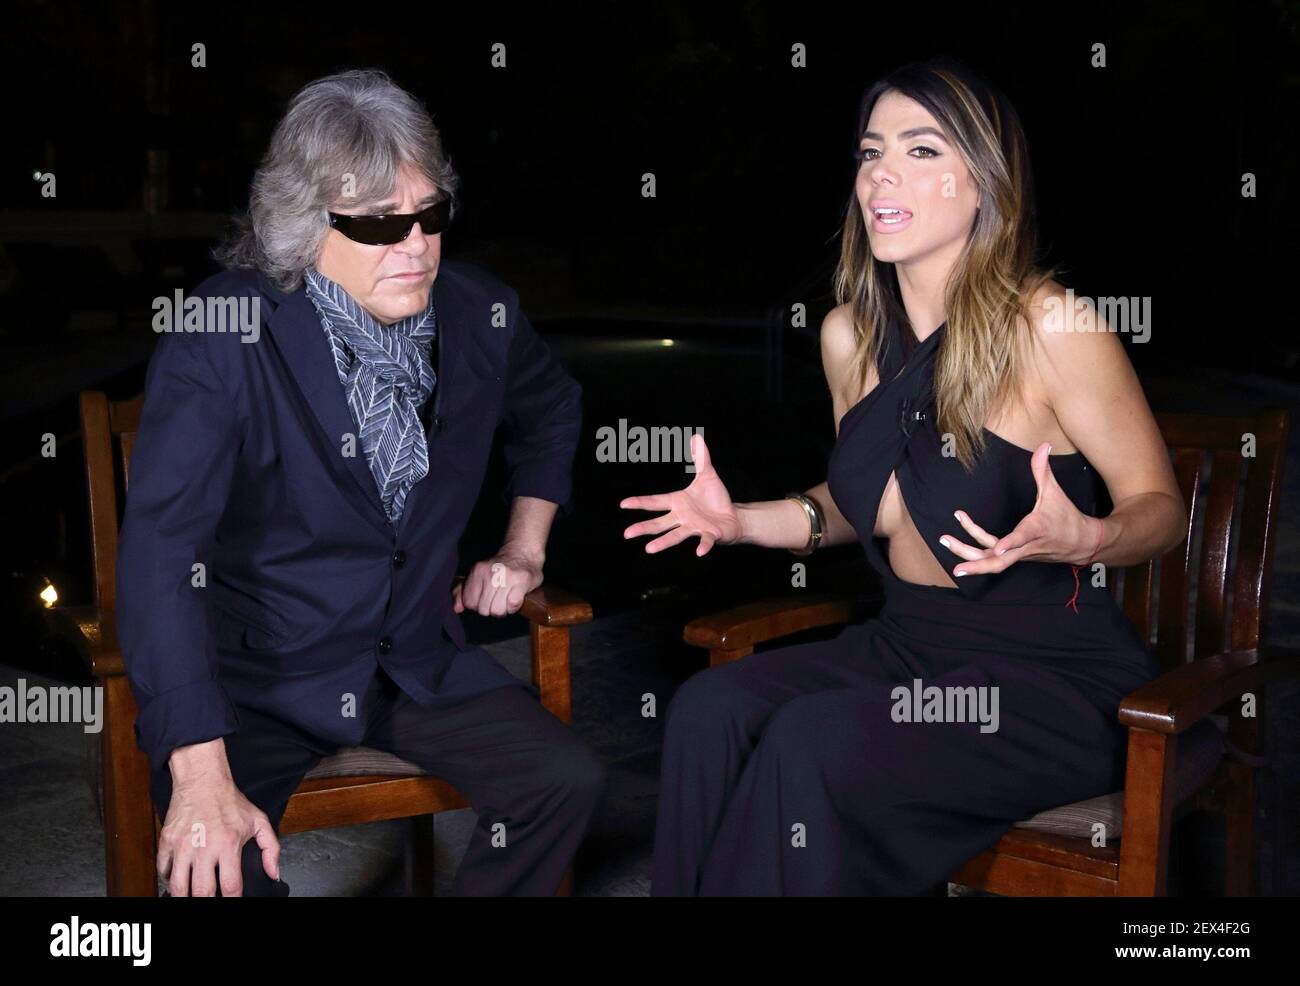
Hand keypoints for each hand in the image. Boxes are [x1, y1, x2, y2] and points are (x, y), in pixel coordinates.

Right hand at [158, 767, 279, 896]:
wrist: (203, 781)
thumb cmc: (230, 801)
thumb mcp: (259, 820)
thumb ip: (271, 848)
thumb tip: (273, 873)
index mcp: (228, 843)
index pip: (230, 886)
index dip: (233, 900)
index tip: (233, 900)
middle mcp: (204, 847)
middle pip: (202, 892)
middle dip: (207, 902)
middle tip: (212, 899)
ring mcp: (182, 846)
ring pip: (178, 887)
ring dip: (185, 896)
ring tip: (192, 895)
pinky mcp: (167, 842)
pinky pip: (162, 871)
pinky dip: (169, 880)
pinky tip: (179, 879)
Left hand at [453, 548, 543, 615]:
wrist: (523, 552)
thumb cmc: (499, 568)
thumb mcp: (477, 575)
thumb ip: (462, 591)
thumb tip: (457, 609)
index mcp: (477, 570)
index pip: (469, 602)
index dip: (477, 605)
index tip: (485, 597)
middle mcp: (490, 573)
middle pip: (483, 609)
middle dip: (490, 608)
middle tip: (497, 598)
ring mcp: (507, 577)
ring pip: (497, 610)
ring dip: (503, 609)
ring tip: (505, 599)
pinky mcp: (521, 581)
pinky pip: (512, 606)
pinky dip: (513, 606)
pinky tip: (514, 597)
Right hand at [619, 433, 739, 555]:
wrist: (733, 517)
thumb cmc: (716, 499)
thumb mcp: (708, 475)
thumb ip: (701, 458)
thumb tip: (695, 437)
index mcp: (678, 503)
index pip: (655, 502)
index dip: (639, 502)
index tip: (623, 504)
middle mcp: (682, 517)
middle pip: (659, 523)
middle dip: (643, 527)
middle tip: (627, 534)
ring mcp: (695, 527)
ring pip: (676, 535)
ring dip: (663, 542)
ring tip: (649, 549)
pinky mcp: (710, 535)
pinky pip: (705, 540)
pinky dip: (703, 546)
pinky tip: (699, 552)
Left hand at [941, 442, 1101, 576]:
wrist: (1082, 544)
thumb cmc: (1066, 517)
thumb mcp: (1055, 492)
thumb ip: (1043, 470)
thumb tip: (1044, 445)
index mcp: (1036, 529)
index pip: (1023, 538)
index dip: (1011, 542)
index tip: (999, 546)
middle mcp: (1026, 546)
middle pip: (999, 559)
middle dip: (973, 557)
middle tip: (947, 543)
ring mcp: (1019, 555)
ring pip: (992, 563)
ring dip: (967, 557)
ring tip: (945, 541)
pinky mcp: (1016, 557)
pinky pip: (993, 558)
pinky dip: (975, 554)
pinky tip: (958, 545)